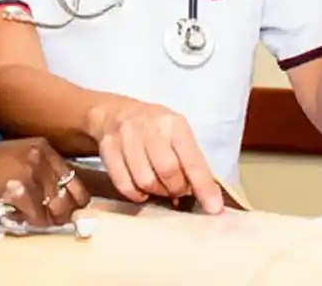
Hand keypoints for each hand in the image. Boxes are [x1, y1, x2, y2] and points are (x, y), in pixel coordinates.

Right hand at [0, 138, 90, 226]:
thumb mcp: (14, 162)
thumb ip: (40, 175)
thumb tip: (66, 203)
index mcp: (42, 146)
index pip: (76, 180)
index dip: (71, 202)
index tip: (56, 213)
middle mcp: (40, 154)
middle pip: (70, 197)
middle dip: (58, 215)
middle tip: (39, 220)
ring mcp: (31, 170)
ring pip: (57, 211)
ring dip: (42, 221)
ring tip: (21, 216)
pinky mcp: (20, 189)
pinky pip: (38, 219)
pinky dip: (25, 225)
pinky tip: (9, 216)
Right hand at [86, 98, 224, 213]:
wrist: (116, 113)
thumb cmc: (154, 129)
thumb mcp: (177, 135)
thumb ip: (190, 163)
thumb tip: (206, 198)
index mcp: (174, 124)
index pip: (192, 161)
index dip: (204, 187)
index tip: (214, 208)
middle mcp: (150, 127)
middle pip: (168, 172)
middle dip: (176, 189)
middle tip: (177, 191)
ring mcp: (126, 137)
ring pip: (145, 181)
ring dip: (156, 192)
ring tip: (159, 186)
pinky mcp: (107, 149)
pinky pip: (124, 185)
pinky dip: (136, 194)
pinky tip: (141, 188)